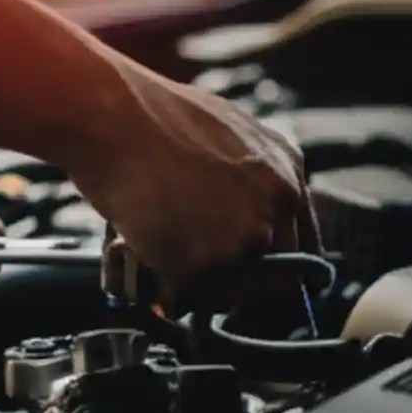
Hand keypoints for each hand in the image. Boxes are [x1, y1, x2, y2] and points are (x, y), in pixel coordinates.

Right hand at [67, 66, 319, 301]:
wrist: (110, 116)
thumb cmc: (148, 116)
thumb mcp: (225, 132)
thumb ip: (247, 176)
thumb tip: (237, 210)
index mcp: (287, 168)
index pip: (301, 243)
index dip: (271, 264)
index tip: (249, 274)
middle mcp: (278, 202)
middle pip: (277, 276)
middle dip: (237, 282)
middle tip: (200, 275)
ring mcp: (248, 235)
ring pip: (234, 292)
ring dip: (202, 286)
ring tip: (164, 256)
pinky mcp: (211, 263)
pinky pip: (193, 296)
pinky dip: (167, 288)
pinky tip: (149, 256)